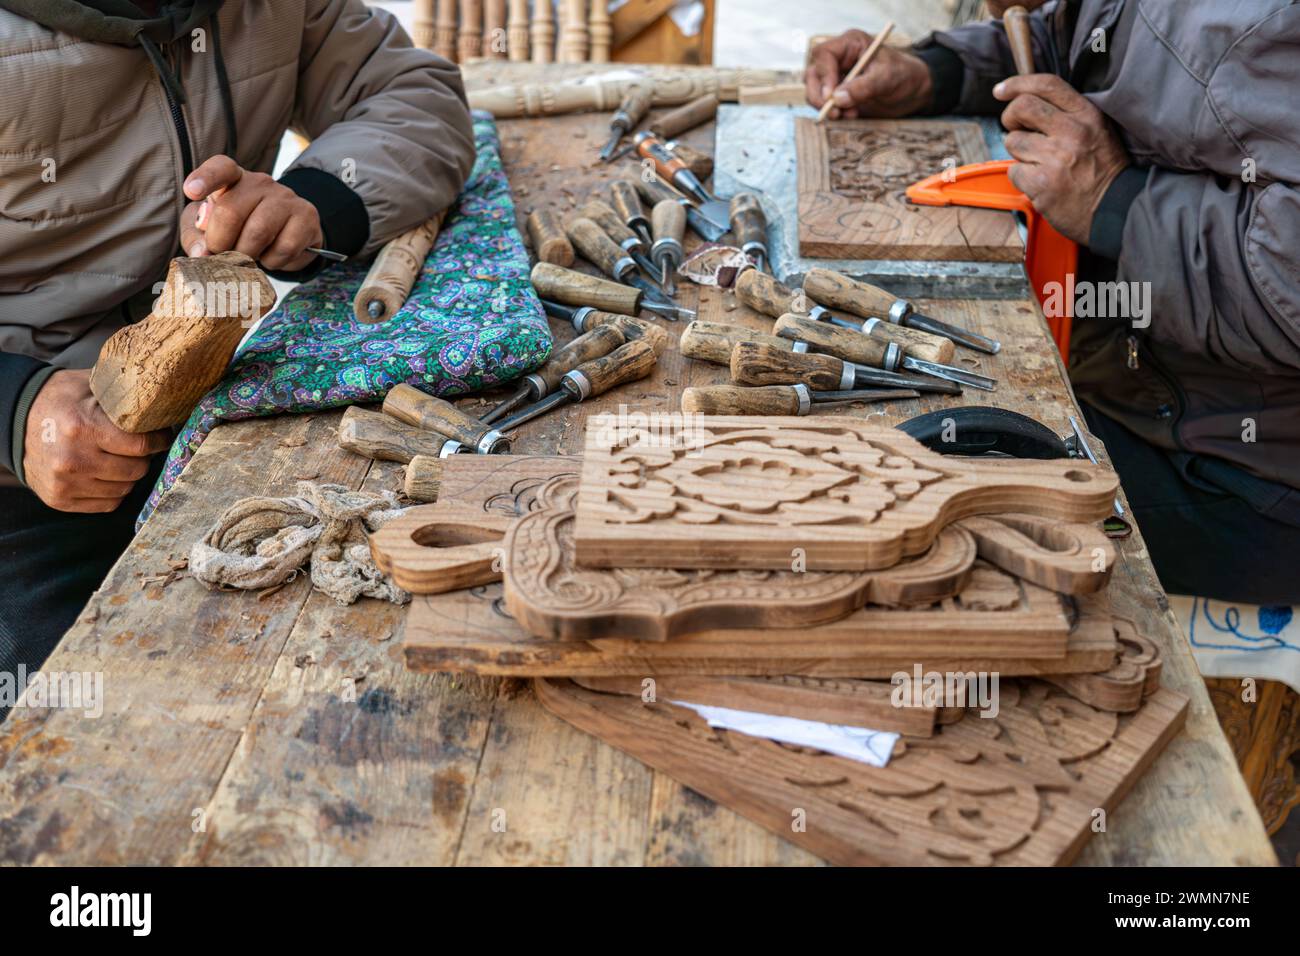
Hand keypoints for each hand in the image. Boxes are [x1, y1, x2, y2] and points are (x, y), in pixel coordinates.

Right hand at [23, 369, 170, 512]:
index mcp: (84, 428)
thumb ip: (125, 397)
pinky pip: (107, 504)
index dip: (158, 440)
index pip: (141, 445)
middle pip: (136, 470)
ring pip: (124, 490)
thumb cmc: (61, 399)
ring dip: (128, 476)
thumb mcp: (91, 386)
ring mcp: (65, 483)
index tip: (161, 436)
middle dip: (143, 458)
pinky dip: (112, 491)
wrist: (14, 418)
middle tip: (138, 449)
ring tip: (119, 459)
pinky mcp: (59, 499)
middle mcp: (73, 460)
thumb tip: (166, 403)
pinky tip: (105, 474)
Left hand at [180, 155, 322, 270]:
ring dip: (247, 256)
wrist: (288, 237)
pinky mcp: (307, 216)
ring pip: (258, 233)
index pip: (221, 168)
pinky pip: (284, 248)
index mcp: (233, 178)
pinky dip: (273, 262)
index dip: (205, 178)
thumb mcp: (211, 231)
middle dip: (221, 243)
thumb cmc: (241, 231)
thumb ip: (197, 239)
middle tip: (223, 254)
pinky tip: (271, 256)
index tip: (191, 192)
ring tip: (248, 257)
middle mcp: (260, 182)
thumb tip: (201, 254)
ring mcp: (286, 197)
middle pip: (230, 212)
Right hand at [805, 30, 932, 118]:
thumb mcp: (886, 79)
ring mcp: (837, 76)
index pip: (824, 55)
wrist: (912, 91)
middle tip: (834, 112)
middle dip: (819, 96)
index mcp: (850, 45)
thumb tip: (836, 99)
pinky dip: (834, 112)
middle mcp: (839, 59)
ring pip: (814, 91)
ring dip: (826, 107)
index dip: (824, 75)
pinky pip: (825, 104)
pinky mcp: (838, 93)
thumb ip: (862, 87)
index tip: (831, 95)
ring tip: (847, 114)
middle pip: (813, 74)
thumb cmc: (903, 76)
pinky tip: (851, 115)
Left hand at [994, 74, 1130, 243]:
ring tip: (1037, 161)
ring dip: (1018, 151)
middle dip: (1010, 117)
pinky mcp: (1041, 183)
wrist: (1113, 208)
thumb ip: (1067, 113)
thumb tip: (1025, 100)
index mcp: (1087, 115)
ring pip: (1013, 141)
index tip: (1001, 90)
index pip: (1047, 85)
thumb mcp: (1096, 129)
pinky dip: (1021, 176)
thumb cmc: (1102, 169)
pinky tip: (1039, 181)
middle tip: (1016, 128)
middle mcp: (1072, 132)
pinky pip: (1013, 171)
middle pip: (1021, 107)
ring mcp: (1055, 158)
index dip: (1018, 84)